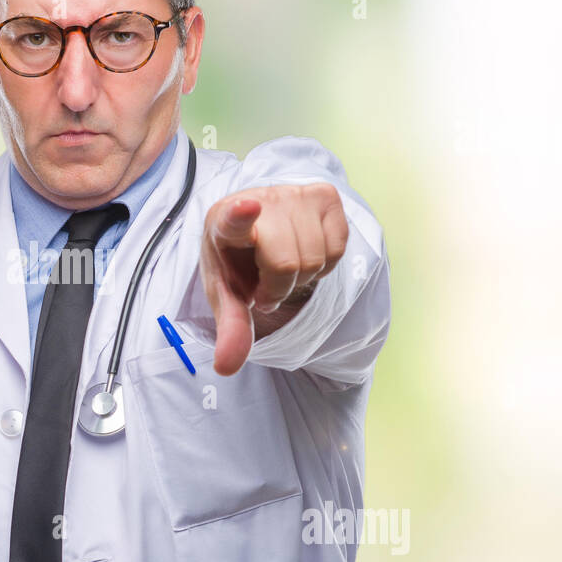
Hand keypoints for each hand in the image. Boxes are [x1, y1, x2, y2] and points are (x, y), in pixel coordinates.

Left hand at [199, 183, 348, 375]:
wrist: (256, 232)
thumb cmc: (237, 263)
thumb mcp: (227, 295)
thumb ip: (231, 328)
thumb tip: (226, 367)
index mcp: (223, 221)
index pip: (233, 217)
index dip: (240, 214)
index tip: (246, 207)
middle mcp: (261, 199)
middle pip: (287, 263)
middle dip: (279, 286)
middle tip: (264, 286)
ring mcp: (296, 194)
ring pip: (315, 258)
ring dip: (301, 277)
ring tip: (280, 271)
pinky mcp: (325, 195)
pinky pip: (338, 248)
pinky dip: (323, 265)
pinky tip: (303, 257)